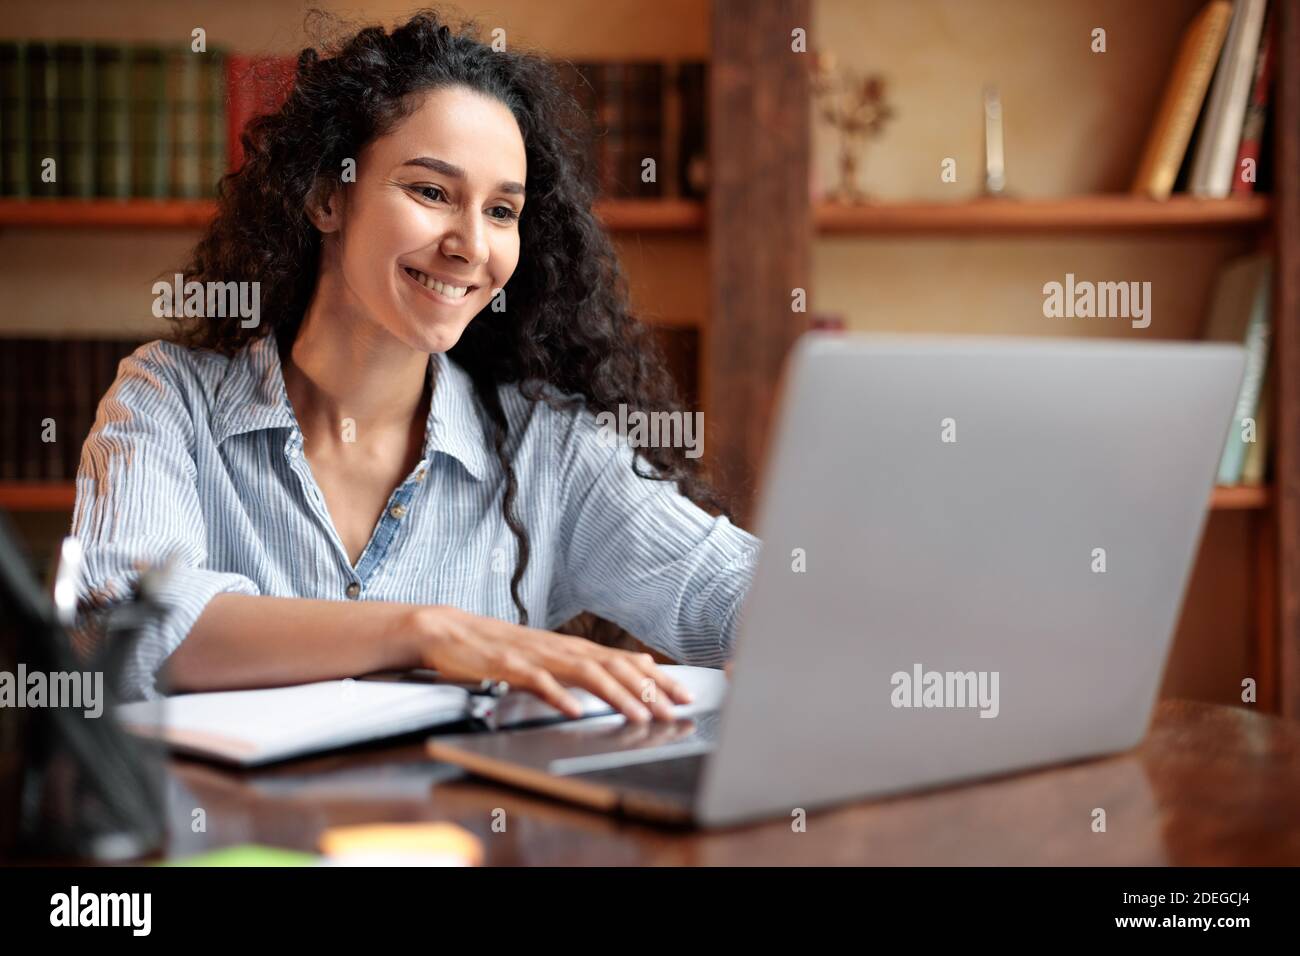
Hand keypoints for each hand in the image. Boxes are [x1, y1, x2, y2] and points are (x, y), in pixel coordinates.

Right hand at [407, 606, 693, 722]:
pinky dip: (559, 696)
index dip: (659, 679)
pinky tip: (575, 712)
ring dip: (617, 695)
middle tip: (676, 711)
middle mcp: (563, 649)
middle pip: (615, 667)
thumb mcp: (553, 653)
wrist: (449, 631)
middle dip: (649, 691)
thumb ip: (592, 661)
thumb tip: (636, 664)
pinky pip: (538, 682)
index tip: (687, 696)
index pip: (627, 662)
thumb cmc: (502, 648)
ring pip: (585, 674)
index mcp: (575, 649)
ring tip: (640, 716)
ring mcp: (538, 657)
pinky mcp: (509, 667)